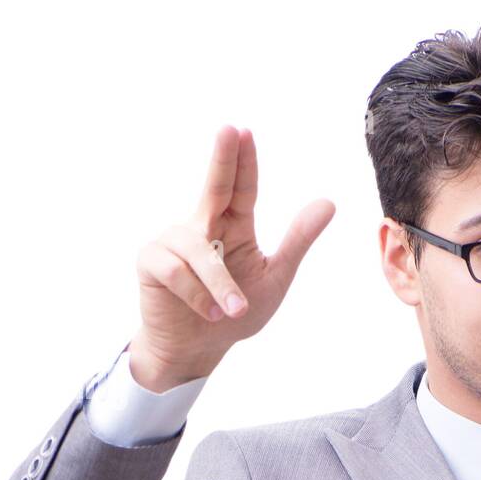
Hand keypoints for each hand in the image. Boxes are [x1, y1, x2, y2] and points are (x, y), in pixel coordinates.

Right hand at [130, 125, 335, 388]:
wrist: (199, 349)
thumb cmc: (234, 312)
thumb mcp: (275, 276)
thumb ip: (298, 240)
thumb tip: (329, 202)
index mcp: (233, 226)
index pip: (241, 188)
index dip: (243, 160)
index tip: (244, 131)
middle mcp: (202, 225)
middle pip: (213, 187)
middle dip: (221, 159)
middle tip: (229, 130)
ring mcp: (173, 241)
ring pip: (198, 251)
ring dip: (220, 284)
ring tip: (232, 311)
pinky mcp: (151, 262)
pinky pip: (175, 270)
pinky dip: (196, 294)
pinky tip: (208, 312)